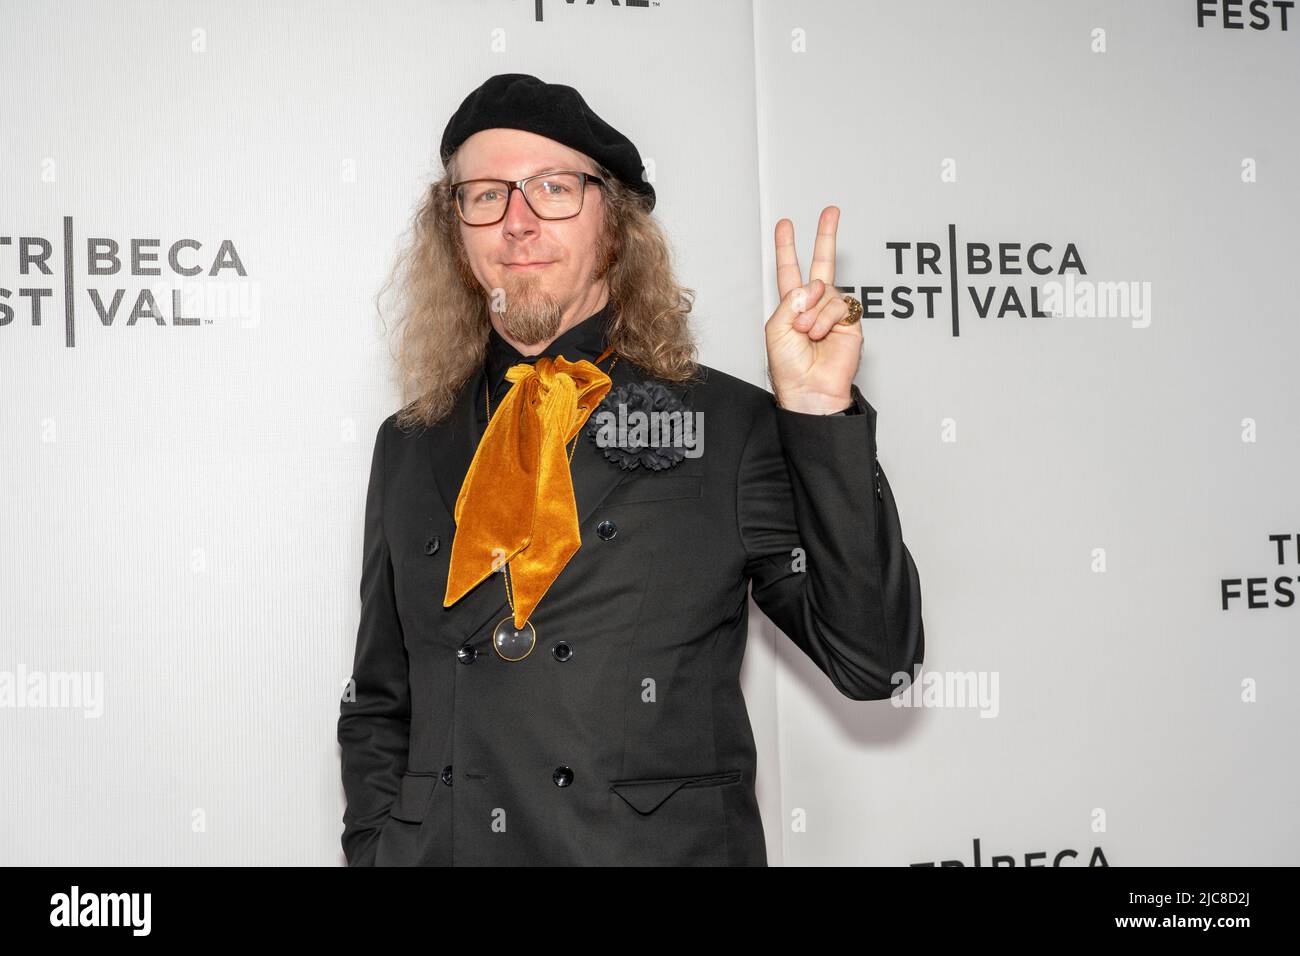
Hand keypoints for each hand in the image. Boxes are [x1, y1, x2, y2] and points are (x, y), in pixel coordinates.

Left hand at [765, 205, 862, 413]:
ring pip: (826, 291)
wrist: (809, 390)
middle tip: (831, 210)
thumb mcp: (776, 329)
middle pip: (822, 263)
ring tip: (806, 332)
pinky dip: (826, 318)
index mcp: (791, 306)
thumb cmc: (788, 367)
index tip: (785, 225)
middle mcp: (813, 305)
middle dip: (825, 235)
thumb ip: (790, 301)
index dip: (787, 247)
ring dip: (812, 311)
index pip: (789, 270)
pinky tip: (820, 333)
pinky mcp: (850, 322)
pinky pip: (839, 305)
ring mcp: (833, 313)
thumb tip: (814, 284)